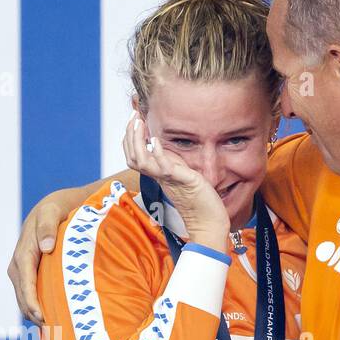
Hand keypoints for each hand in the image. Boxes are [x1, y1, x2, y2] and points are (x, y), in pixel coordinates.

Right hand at [8, 193, 72, 325]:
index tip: (42, 318)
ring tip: (54, 333)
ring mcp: (21, 274)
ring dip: (36, 318)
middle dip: (35, 317)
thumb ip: (48, 227)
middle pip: (23, 298)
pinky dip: (37, 312)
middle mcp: (18, 267)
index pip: (26, 285)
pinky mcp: (28, 277)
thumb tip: (46, 247)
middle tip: (55, 334)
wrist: (51, 208)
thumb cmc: (55, 210)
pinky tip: (52, 323)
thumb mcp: (52, 212)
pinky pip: (29, 298)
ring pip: (24, 302)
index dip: (33, 304)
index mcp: (23, 255)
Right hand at [123, 114, 229, 251]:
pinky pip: (164, 167)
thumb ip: (173, 163)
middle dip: (130, 135)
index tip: (135, 121)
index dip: (130, 139)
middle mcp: (160, 177)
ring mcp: (169, 179)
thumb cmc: (200, 203)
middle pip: (132, 157)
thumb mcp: (184, 176)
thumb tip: (165, 148)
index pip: (135, 156)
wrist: (209, 224)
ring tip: (139, 123)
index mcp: (159, 175)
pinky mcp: (182, 181)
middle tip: (134, 115)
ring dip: (137, 140)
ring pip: (141, 161)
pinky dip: (157, 152)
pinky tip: (155, 140)